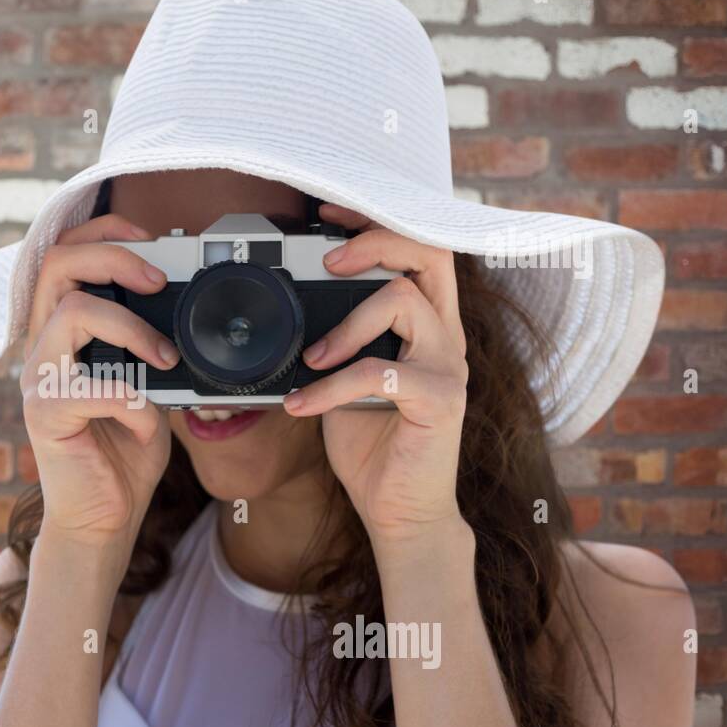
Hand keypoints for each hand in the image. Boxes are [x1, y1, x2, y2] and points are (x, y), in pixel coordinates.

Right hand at [20, 214, 178, 546]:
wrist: (105, 518)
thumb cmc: (124, 451)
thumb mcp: (150, 386)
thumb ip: (154, 348)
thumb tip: (192, 311)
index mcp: (62, 332)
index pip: (65, 255)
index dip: (106, 233)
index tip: (153, 240)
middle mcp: (43, 347)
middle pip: (57, 263)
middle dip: (114, 256)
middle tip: (158, 280)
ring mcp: (38, 380)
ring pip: (73, 313)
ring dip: (131, 328)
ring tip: (165, 359)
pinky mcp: (45, 416)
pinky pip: (95, 387)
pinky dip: (135, 403)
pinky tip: (145, 426)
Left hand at [283, 203, 469, 543]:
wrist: (399, 511)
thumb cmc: (372, 445)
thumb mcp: (340, 381)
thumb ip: (330, 343)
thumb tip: (280, 314)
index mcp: (424, 324)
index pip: (417, 249)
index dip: (375, 223)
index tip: (326, 215)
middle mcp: (444, 335)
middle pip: (429, 253)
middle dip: (373, 241)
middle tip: (327, 262)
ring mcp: (447, 366)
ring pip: (402, 300)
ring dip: (344, 324)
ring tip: (309, 359)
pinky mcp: (439, 400)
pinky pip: (380, 371)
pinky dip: (331, 385)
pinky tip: (302, 404)